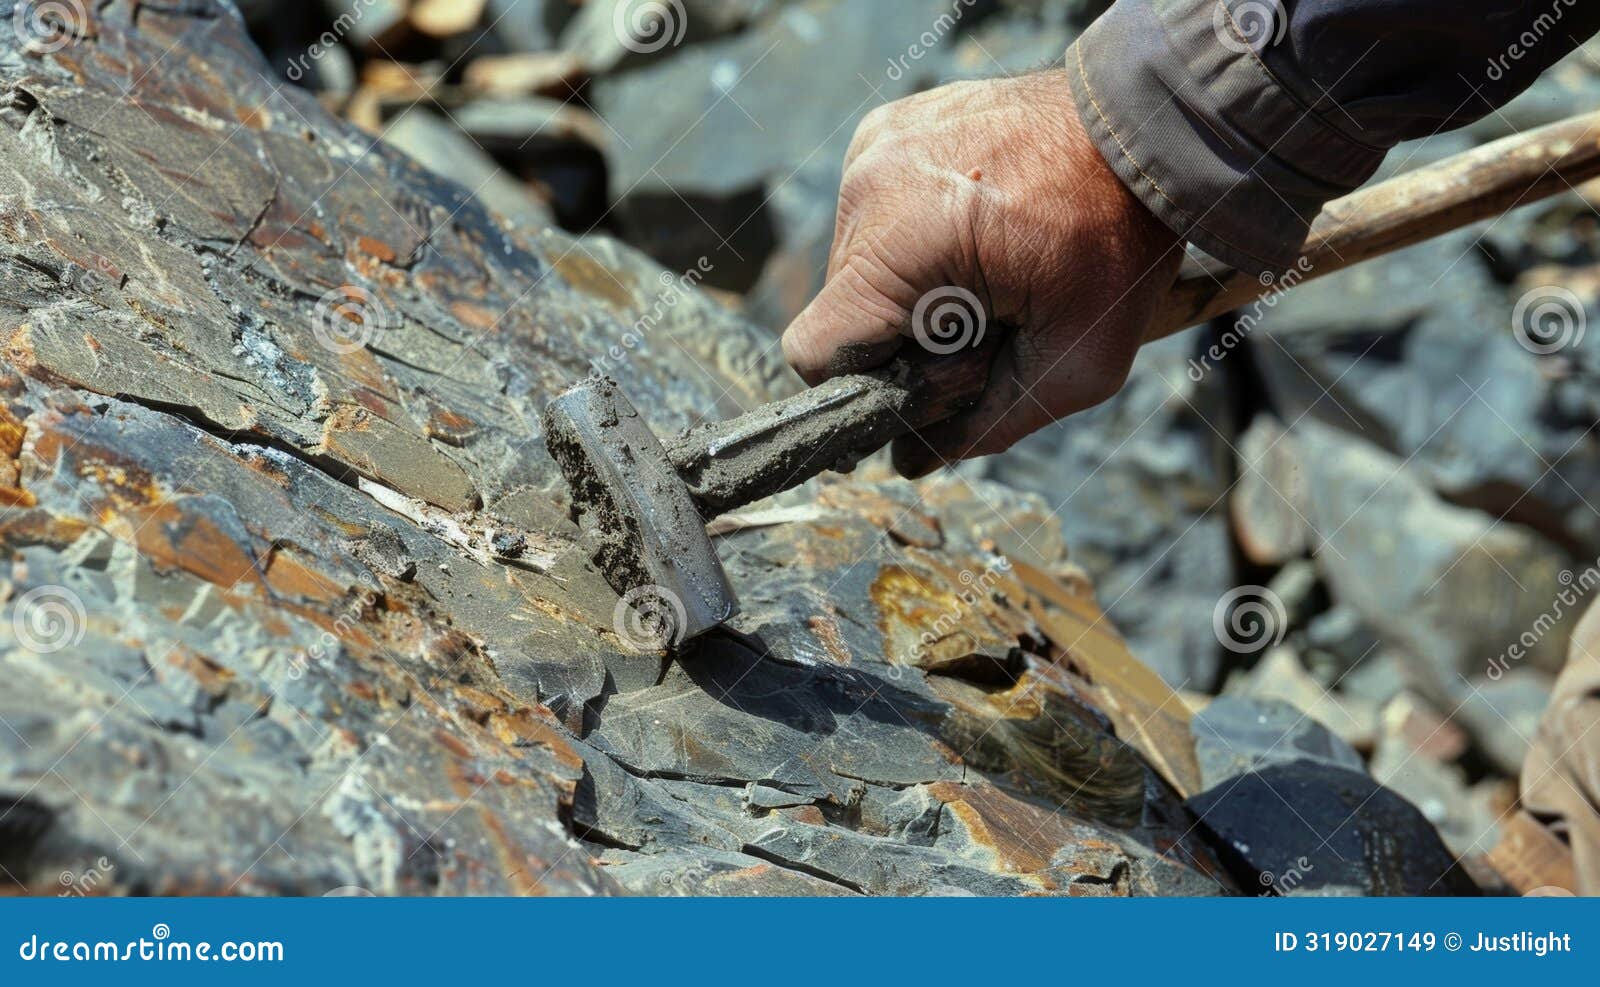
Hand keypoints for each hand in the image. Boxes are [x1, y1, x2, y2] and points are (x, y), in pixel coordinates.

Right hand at [781, 70, 1182, 476]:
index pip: (817, 352)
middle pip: (841, 312)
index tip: (921, 394)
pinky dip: (917, 242)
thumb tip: (911, 462)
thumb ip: (986, 426)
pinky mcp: (892, 128)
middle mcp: (869, 184)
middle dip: (904, 342)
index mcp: (900, 240)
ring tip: (990, 278)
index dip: (864, 391)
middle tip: (988, 330)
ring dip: (911, 292)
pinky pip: (875, 214)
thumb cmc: (1122, 242)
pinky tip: (978, 236)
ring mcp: (876, 146)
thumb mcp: (1075, 365)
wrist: (1148, 129)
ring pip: (857, 266)